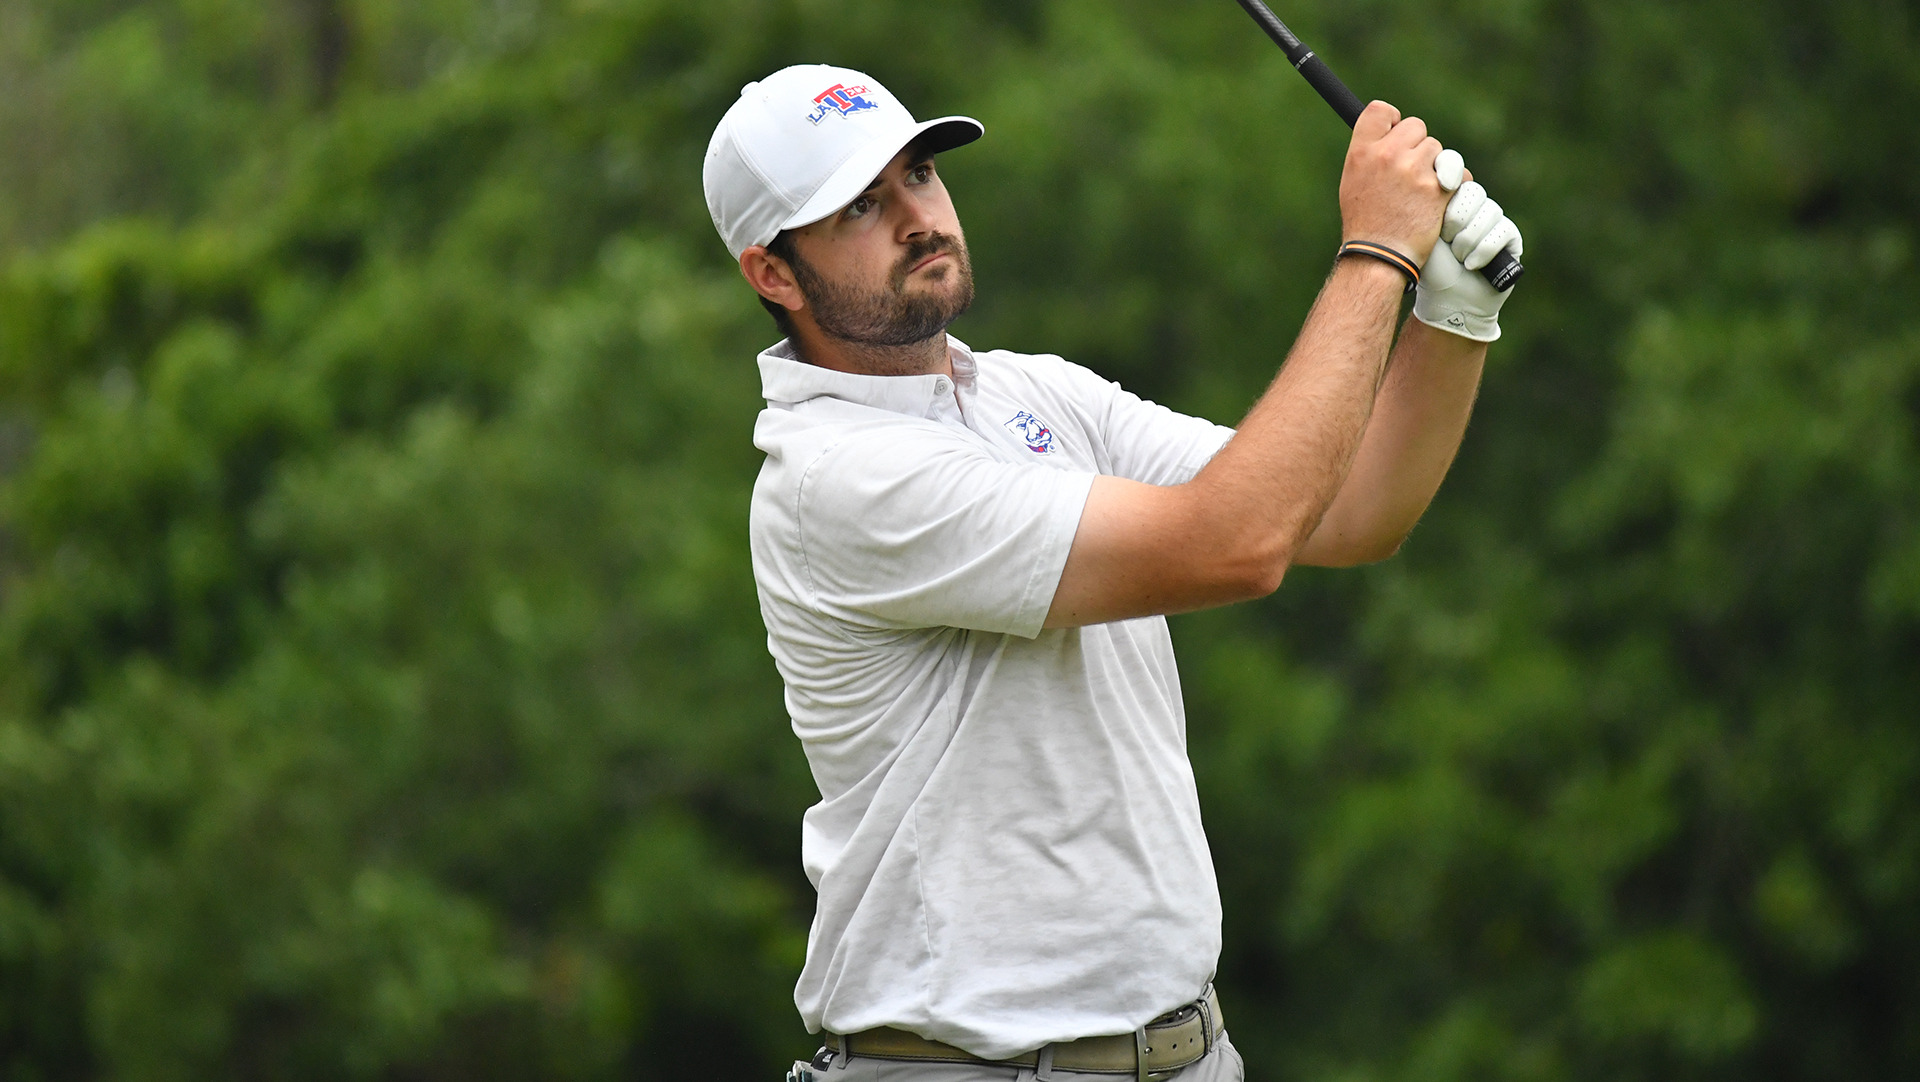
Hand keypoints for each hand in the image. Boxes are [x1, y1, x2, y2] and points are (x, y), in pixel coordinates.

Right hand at [1338, 101, 1450, 265]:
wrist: (1380, 255)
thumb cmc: (1365, 221)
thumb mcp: (1353, 180)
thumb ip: (1371, 152)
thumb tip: (1393, 132)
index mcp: (1361, 152)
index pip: (1380, 110)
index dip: (1392, 119)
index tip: (1396, 133)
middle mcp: (1387, 155)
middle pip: (1416, 127)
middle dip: (1417, 146)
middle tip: (1410, 171)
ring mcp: (1414, 170)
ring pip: (1437, 149)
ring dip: (1435, 166)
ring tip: (1419, 192)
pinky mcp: (1437, 188)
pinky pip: (1457, 172)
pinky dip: (1452, 184)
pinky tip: (1437, 200)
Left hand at [1414, 181, 1522, 341]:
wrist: (1448, 301)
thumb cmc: (1431, 268)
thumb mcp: (1422, 233)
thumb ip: (1429, 204)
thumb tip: (1432, 172)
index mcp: (1451, 200)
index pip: (1457, 177)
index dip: (1449, 191)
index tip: (1440, 206)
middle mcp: (1474, 206)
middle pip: (1473, 192)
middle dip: (1456, 221)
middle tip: (1446, 241)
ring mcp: (1494, 219)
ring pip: (1488, 213)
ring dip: (1467, 241)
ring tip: (1458, 259)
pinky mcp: (1511, 237)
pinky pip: (1501, 231)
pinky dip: (1483, 251)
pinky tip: (1472, 266)